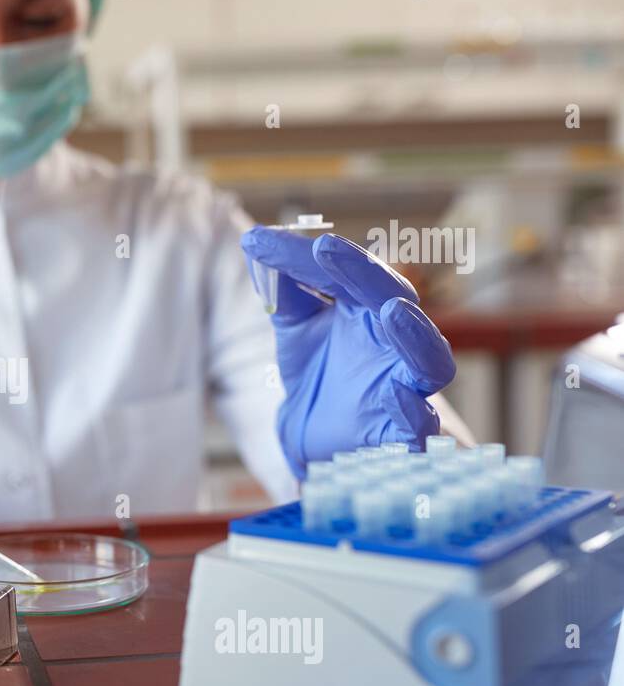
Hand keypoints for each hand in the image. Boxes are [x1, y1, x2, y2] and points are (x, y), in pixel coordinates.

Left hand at [240, 228, 455, 477]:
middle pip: (393, 297)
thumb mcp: (296, 333)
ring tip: (392, 311)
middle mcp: (395, 342)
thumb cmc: (320, 377)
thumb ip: (283, 295)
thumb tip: (257, 243)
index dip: (303, 256)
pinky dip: (413, 410)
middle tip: (325, 248)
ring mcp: (407, 387)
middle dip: (363, 273)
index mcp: (369, 311)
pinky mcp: (408, 435)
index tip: (256, 242)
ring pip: (429, 358)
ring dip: (414, 334)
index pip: (345, 272)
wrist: (318, 443)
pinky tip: (397, 394)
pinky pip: (422, 423)